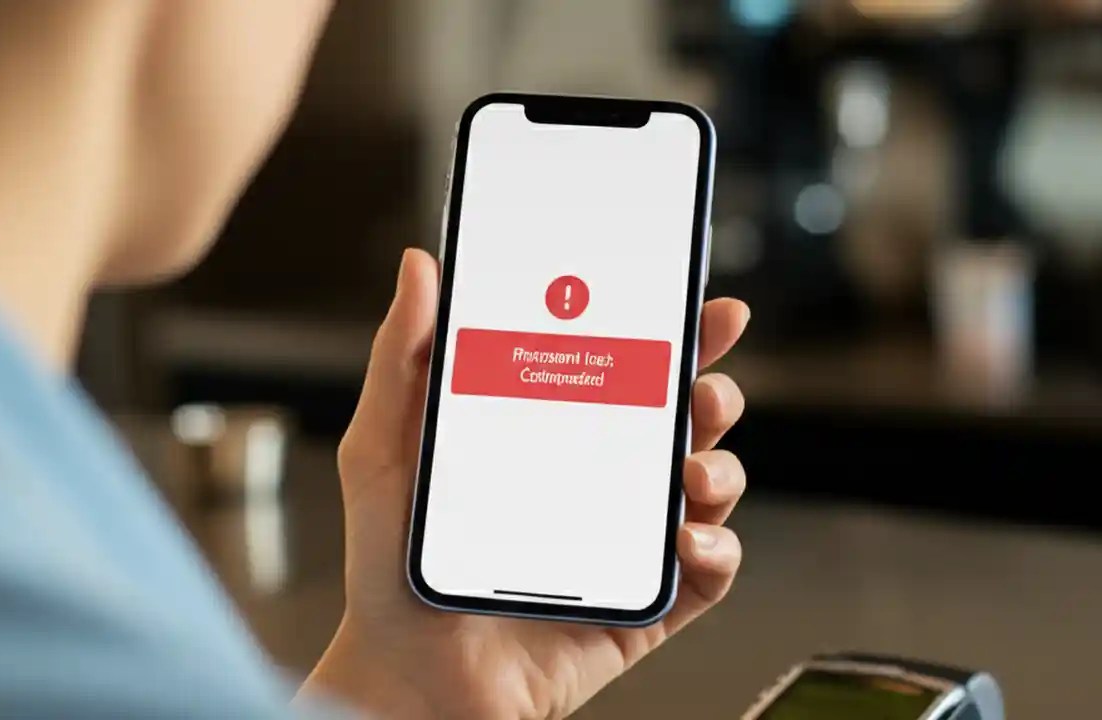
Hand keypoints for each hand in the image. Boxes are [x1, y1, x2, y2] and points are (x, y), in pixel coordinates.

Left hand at [302, 248, 749, 718]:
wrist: (406, 676)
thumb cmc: (390, 567)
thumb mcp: (381, 450)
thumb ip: (399, 359)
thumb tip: (418, 268)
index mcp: (553, 435)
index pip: (624, 369)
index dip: (671, 333)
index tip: (696, 303)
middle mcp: (599, 480)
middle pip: (682, 420)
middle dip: (713, 391)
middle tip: (705, 385)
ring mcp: (627, 542)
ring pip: (708, 487)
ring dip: (720, 468)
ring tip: (690, 470)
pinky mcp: (644, 604)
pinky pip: (706, 574)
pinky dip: (716, 550)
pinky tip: (686, 540)